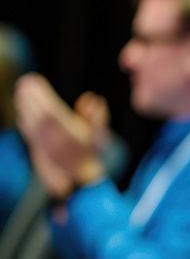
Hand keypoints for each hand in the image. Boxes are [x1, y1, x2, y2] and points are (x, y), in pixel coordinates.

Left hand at [15, 74, 104, 191]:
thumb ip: (97, 116)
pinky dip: (23, 120)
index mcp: (69, 134)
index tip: (37, 82)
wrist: (83, 177)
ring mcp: (43, 145)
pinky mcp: (37, 150)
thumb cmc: (94, 152)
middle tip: (25, 81)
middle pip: (38, 115)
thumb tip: (93, 98)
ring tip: (20, 91)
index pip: (52, 112)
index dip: (42, 97)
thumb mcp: (101, 134)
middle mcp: (53, 139)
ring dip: (24, 106)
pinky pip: (28, 132)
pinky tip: (21, 110)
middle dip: (30, 98)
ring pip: (30, 123)